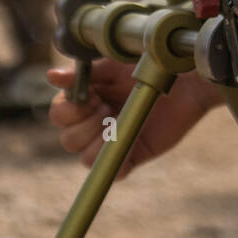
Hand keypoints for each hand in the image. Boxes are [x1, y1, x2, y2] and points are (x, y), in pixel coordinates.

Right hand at [46, 60, 222, 179]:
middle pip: (67, 140)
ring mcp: (113, 141)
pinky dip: (117, 161)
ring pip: (84, 159)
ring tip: (117, 124)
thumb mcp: (113, 65)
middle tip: (108, 108)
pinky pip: (113, 172)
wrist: (186, 79)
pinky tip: (130, 140)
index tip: (94, 97)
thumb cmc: (149, 65)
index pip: (59, 115)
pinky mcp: (133, 155)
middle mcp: (95, 122)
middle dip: (85, 125)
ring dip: (97, 144)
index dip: (70, 110)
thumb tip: (51, 76)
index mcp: (86, 99)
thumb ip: (82, 73)